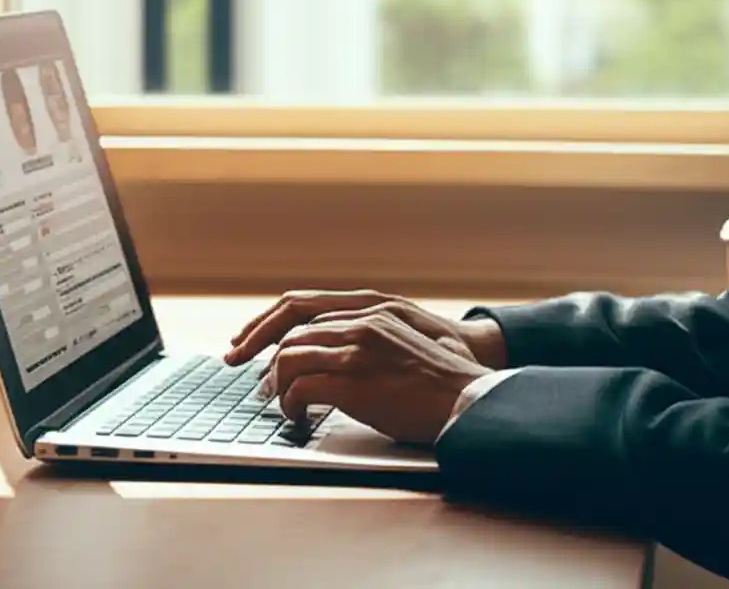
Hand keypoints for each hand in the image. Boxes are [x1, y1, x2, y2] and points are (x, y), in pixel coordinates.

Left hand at [267, 313, 491, 443]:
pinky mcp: (354, 384)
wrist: (468, 399)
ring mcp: (357, 352)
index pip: (306, 311)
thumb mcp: (404, 340)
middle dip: (268, 361)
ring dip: (277, 385)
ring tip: (280, 404)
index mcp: (373, 311)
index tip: (260, 349)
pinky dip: (291, 404)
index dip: (277, 331)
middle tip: (263, 386)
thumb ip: (372, 338)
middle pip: (291, 333)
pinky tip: (298, 417)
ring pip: (290, 358)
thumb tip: (340, 355)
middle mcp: (362, 324)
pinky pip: (301, 389)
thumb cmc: (440, 380)